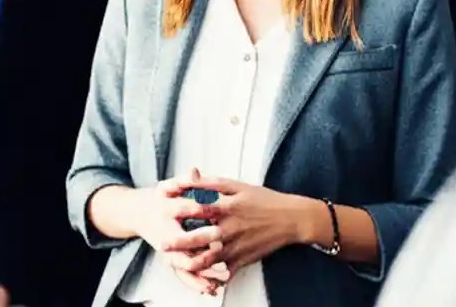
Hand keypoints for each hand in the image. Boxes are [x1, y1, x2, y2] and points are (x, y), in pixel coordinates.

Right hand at [133, 169, 226, 295]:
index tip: (217, 221)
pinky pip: (183, 275)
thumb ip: (184, 180)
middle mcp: (166, 231)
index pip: (183, 211)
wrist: (138, 213)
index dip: (199, 213)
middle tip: (222, 248)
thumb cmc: (158, 199)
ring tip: (222, 277)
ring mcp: (168, 249)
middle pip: (184, 244)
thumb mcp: (169, 186)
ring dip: (203, 272)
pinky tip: (212, 289)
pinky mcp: (171, 259)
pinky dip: (197, 283)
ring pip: (185, 264)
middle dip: (204, 247)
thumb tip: (195, 170)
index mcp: (166, 210)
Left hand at [175, 174, 319, 275]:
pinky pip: (226, 272)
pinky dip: (213, 278)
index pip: (202, 207)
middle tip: (164, 245)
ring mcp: (238, 246)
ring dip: (193, 264)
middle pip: (203, 237)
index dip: (182, 208)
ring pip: (212, 259)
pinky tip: (201, 280)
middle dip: (182, 242)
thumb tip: (190, 176)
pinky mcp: (244, 259)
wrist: (291, 219)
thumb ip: (212, 183)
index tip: (164, 208)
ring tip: (177, 265)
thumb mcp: (238, 186)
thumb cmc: (263, 200)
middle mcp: (231, 228)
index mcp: (229, 207)